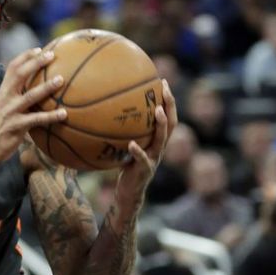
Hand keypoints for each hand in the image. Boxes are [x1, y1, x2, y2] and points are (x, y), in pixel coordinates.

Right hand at [0, 48, 67, 162]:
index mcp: (3, 90)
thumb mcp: (4, 105)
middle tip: (52, 55)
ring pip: (30, 96)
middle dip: (35, 63)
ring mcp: (10, 111)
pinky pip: (37, 119)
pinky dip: (51, 116)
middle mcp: (5, 97)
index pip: (12, 67)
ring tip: (61, 80)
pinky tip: (64, 113)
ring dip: (46, 87)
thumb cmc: (0, 125)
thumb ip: (16, 94)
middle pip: (20, 74)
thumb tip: (36, 86)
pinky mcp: (16, 126)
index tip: (40, 49)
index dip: (25, 56)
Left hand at [115, 80, 177, 210]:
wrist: (128, 193)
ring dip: (161, 125)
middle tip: (164, 89)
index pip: (169, 117)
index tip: (162, 81)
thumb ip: (121, 130)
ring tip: (157, 111)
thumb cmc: (124, 166)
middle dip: (170, 105)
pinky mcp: (144, 171)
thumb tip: (103, 107)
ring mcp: (153, 160)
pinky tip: (131, 144)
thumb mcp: (124, 145)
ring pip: (162, 140)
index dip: (169, 100)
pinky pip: (142, 160)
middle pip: (172, 124)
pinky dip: (137, 152)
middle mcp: (159, 148)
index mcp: (156, 141)